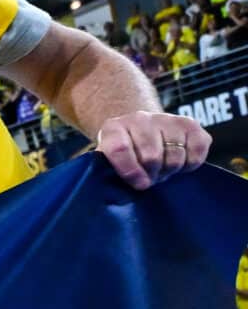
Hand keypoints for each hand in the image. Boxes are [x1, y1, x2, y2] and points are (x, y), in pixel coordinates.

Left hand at [95, 111, 212, 189]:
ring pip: (175, 157)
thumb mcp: (110, 164)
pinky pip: (197, 152)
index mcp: (113, 128)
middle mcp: (139, 119)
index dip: (130, 171)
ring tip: (162, 167)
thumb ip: (110, 174)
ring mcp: (166, 119)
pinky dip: (190, 164)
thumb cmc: (126, 155)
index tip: (139, 184)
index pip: (119, 149)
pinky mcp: (191, 124)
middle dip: (152, 173)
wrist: (143, 132)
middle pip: (151, 156)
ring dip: (170, 170)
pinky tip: (179, 161)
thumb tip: (128, 189)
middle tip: (150, 175)